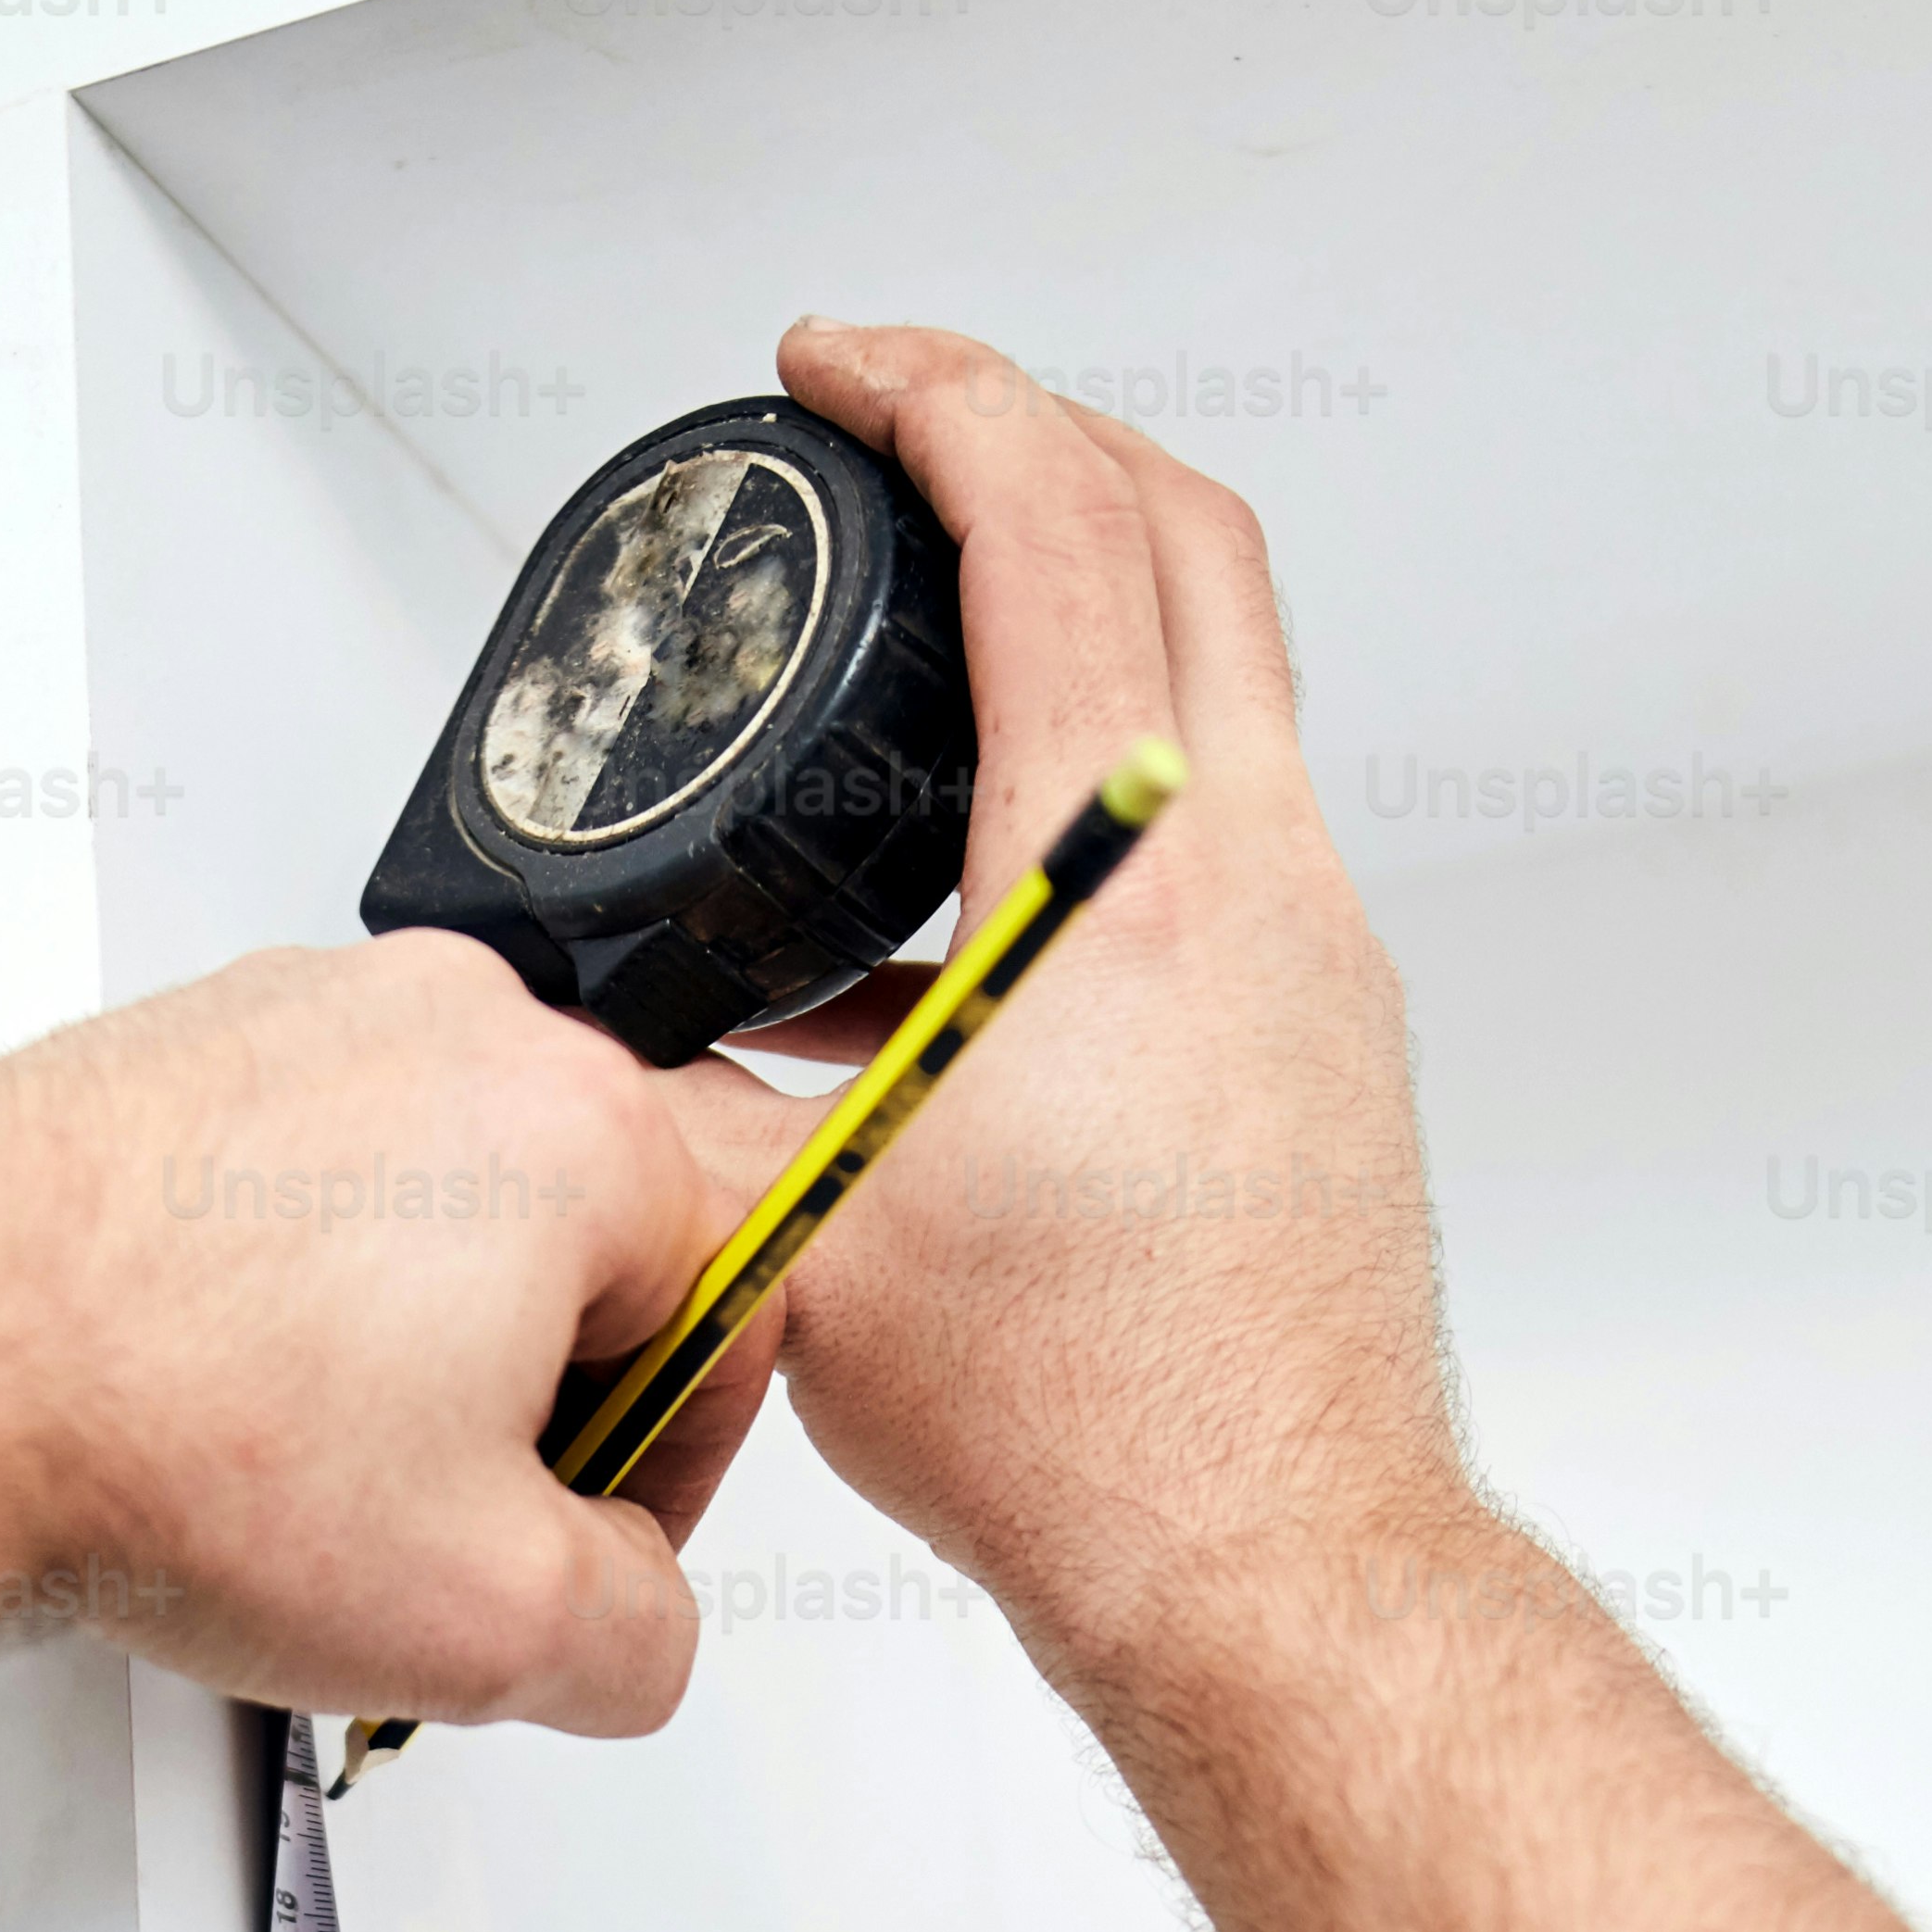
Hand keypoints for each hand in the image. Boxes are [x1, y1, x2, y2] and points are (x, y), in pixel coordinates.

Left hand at [0, 932, 784, 1738]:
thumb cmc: (154, 1434)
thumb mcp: (489, 1623)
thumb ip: (641, 1634)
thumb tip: (630, 1616)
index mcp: (578, 1124)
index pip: (727, 1316)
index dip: (662, 1473)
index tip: (580, 1544)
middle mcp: (446, 1026)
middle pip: (572, 1257)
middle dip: (513, 1410)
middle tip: (411, 1526)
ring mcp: (297, 1018)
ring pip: (425, 1220)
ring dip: (388, 1355)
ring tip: (281, 1467)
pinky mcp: (175, 1050)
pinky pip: (290, 1185)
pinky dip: (269, 1296)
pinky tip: (202, 1400)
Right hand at [748, 318, 1483, 1696]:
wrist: (1266, 1564)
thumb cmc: (1085, 1430)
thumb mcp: (806, 1229)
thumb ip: (696, 1095)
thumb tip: (607, 1053)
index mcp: (1120, 877)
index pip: (1051, 522)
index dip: (934, 397)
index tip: (841, 366)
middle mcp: (1255, 879)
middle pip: (1185, 535)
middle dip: (1038, 439)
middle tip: (908, 438)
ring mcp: (1317, 952)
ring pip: (1220, 681)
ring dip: (1085, 616)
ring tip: (929, 662)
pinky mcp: (1325, 1037)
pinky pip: (1214, 840)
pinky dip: (1103, 794)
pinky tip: (971, 908)